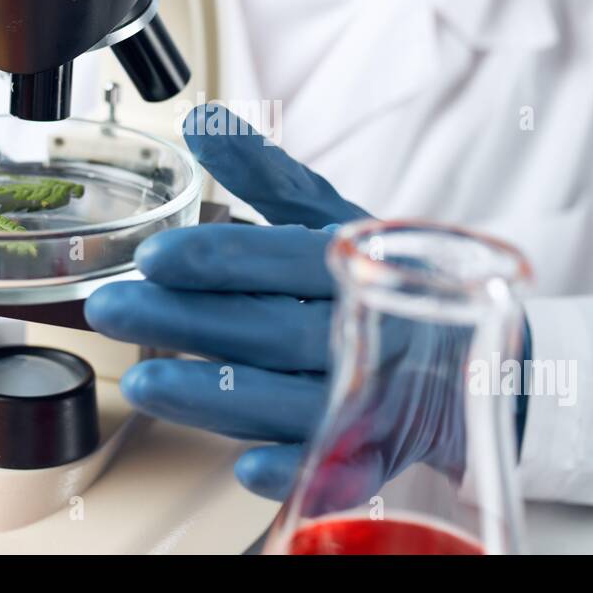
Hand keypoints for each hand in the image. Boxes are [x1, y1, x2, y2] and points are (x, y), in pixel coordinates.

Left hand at [85, 105, 488, 500]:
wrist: (481, 353)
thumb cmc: (391, 279)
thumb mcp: (338, 219)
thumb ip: (269, 176)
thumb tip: (201, 121)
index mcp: (360, 262)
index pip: (286, 256)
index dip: (220, 255)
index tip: (153, 255)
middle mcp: (372, 327)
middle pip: (274, 328)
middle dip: (188, 321)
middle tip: (111, 309)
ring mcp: (381, 395)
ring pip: (295, 401)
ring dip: (218, 397)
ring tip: (143, 382)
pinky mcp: (385, 452)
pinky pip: (346, 470)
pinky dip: (300, 470)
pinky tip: (246, 469)